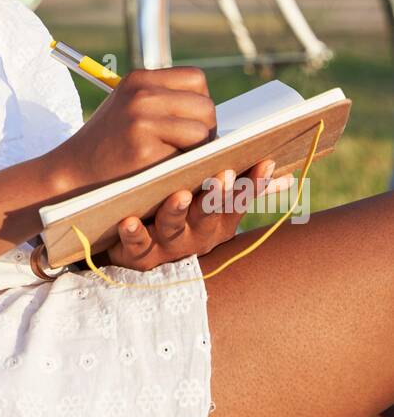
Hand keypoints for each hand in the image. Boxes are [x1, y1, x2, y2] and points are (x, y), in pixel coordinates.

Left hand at [97, 158, 294, 272]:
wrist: (138, 253)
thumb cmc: (183, 219)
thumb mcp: (217, 209)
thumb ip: (246, 191)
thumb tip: (289, 174)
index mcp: (217, 222)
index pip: (239, 201)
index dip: (252, 185)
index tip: (264, 162)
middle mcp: (196, 236)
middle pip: (209, 216)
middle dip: (218, 197)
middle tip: (223, 174)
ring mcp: (167, 246)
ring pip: (174, 229)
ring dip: (178, 212)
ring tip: (179, 194)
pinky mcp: (138, 255)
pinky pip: (136, 246)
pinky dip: (134, 234)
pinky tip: (128, 221)